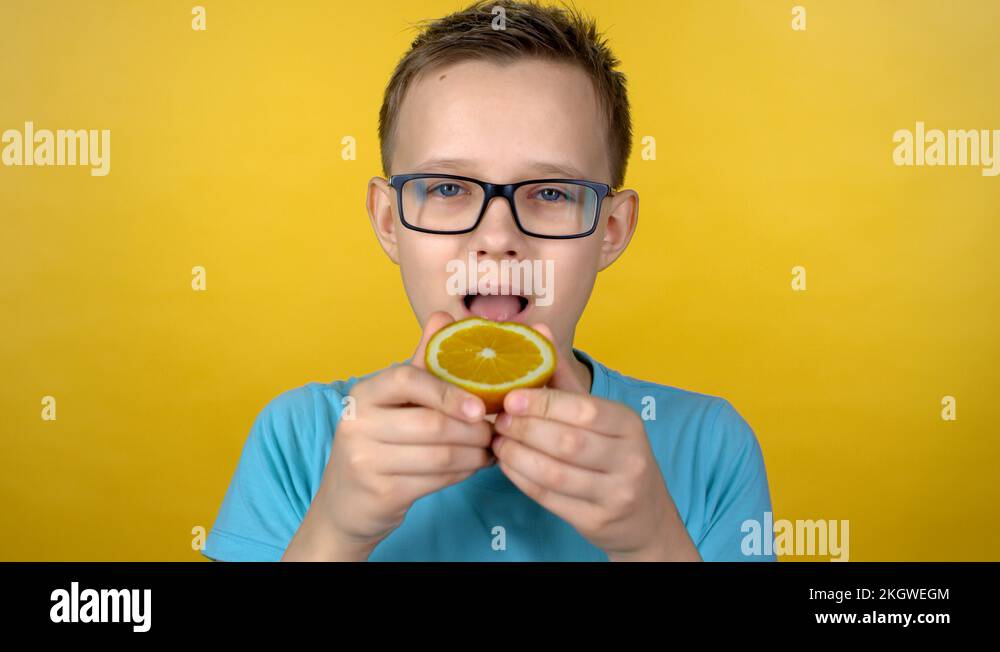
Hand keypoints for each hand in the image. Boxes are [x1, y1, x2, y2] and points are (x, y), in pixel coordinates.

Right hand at [292, 311, 494, 558]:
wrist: (346, 503)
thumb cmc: (380, 442)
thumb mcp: (395, 401)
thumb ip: (423, 362)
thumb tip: (445, 317)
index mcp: (364, 393)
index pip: (407, 380)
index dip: (448, 392)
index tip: (480, 406)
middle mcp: (357, 423)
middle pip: (432, 424)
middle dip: (474, 430)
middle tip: (496, 431)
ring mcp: (365, 461)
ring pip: (440, 455)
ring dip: (475, 453)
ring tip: (490, 448)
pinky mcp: (380, 493)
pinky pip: (437, 481)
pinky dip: (465, 473)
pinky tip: (475, 466)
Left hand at [490, 324, 700, 560]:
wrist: (644, 515)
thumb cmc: (614, 454)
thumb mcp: (601, 417)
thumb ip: (565, 379)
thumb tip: (538, 331)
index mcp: (629, 424)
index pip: (582, 409)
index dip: (542, 403)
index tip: (509, 397)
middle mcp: (629, 459)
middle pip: (567, 442)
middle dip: (525, 430)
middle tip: (497, 421)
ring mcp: (615, 493)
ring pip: (555, 473)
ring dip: (517, 456)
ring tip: (497, 443)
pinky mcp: (596, 521)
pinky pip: (550, 498)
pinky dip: (522, 480)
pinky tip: (507, 466)